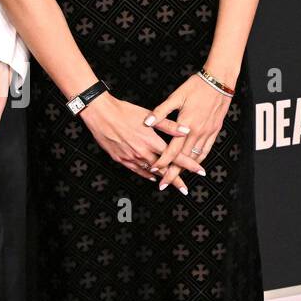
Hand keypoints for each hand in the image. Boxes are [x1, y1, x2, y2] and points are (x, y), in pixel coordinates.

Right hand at [79, 93, 203, 192]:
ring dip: (161, 178)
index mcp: (151, 141)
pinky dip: (146, 175)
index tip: (200, 171)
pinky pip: (136, 170)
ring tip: (171, 184)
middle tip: (185, 189)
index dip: (189, 164)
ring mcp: (130, 157)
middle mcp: (142, 152)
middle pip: (164, 169)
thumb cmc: (124, 111)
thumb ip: (169, 125)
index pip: (175, 156)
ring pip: (150, 172)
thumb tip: (187, 130)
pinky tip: (152, 177)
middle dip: (176, 179)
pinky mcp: (120, 159)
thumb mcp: (148, 116)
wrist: (100, 114)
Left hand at [143, 74, 232, 190]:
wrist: (219, 81)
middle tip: (164, 184)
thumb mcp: (176, 96)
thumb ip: (161, 111)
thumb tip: (147, 122)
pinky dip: (199, 159)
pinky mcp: (214, 130)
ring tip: (177, 178)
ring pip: (196, 157)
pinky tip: (194, 165)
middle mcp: (198, 132)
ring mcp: (208, 132)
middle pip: (183, 158)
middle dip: (173, 173)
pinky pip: (206, 149)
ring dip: (186, 169)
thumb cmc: (196, 86)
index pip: (172, 149)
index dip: (163, 161)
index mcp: (186, 124)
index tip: (154, 170)